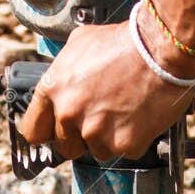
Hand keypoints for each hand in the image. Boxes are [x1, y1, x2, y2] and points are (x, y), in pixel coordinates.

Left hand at [18, 20, 194, 161]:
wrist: (160, 50)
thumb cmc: (123, 42)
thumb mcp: (80, 42)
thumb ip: (63, 68)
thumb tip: (62, 77)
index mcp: (53, 90)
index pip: (33, 131)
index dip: (48, 131)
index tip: (57, 131)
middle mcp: (69, 114)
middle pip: (65, 147)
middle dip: (80, 136)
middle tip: (100, 118)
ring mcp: (96, 132)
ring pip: (97, 150)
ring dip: (109, 138)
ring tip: (124, 112)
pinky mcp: (124, 144)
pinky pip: (125, 151)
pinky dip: (133, 139)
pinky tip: (140, 117)